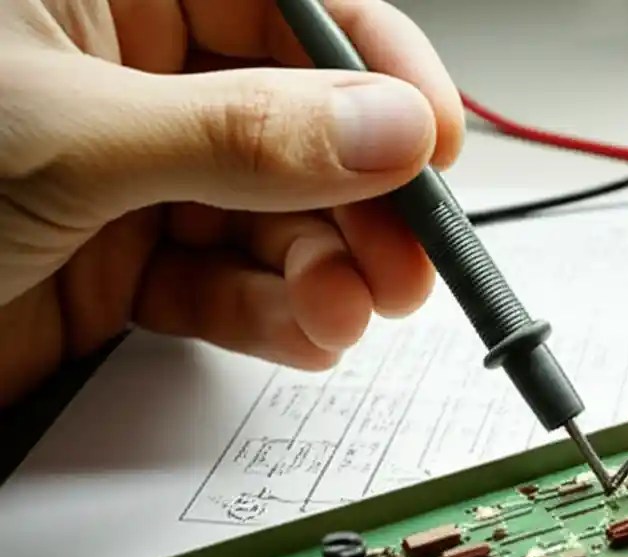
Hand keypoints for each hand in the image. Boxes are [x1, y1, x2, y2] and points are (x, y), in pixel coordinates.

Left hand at [0, 0, 462, 405]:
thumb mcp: (74, 139)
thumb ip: (241, 136)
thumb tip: (387, 130)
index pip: (292, 10)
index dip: (378, 68)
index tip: (436, 139)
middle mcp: (134, 81)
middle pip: (303, 129)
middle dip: (365, 201)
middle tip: (409, 258)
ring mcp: (131, 177)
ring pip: (273, 219)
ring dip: (326, 273)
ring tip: (347, 309)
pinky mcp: (119, 266)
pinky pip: (223, 287)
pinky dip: (271, 318)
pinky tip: (308, 335)